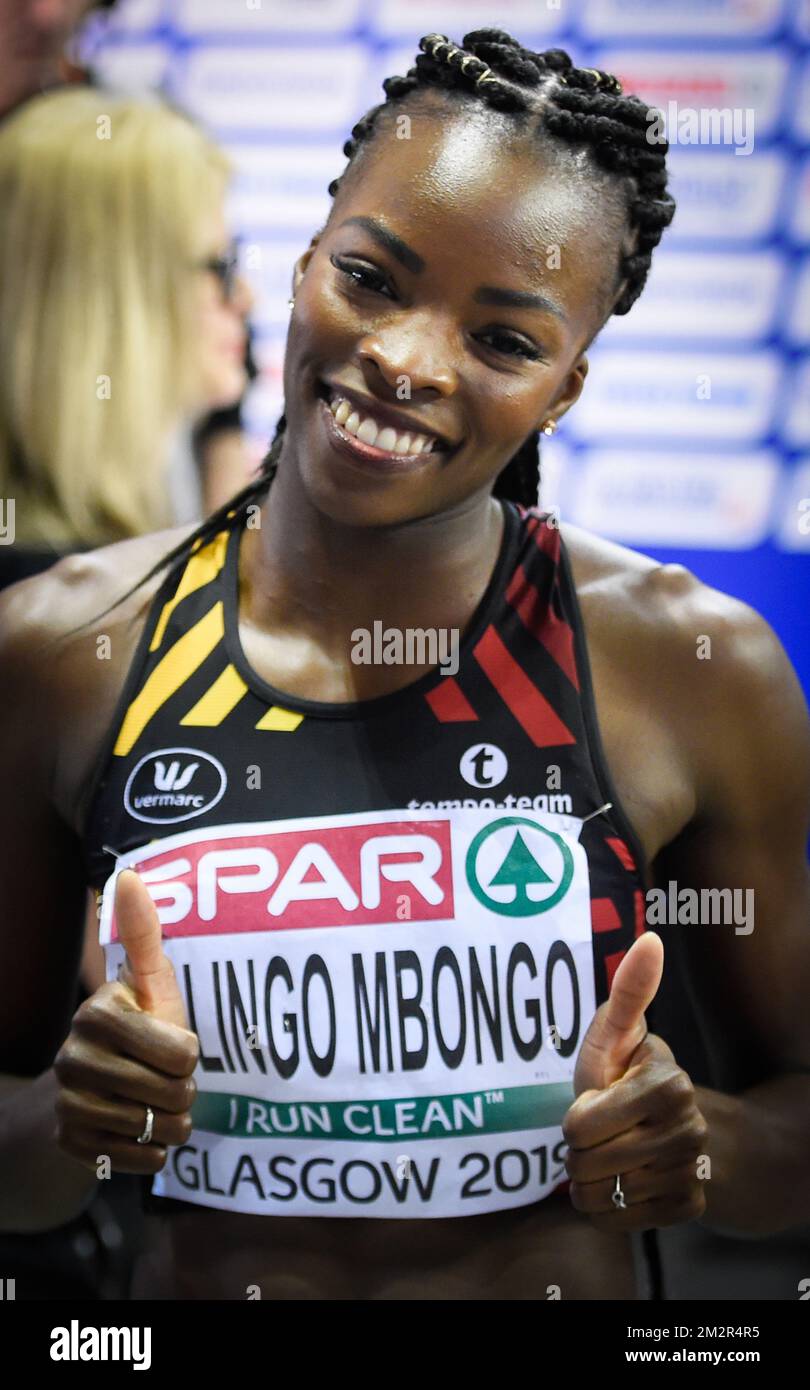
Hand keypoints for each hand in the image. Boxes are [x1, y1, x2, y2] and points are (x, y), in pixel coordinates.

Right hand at [54, 869, 198, 1174]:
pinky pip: (143, 1160)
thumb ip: (145, 933)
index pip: (180, 1052)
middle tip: (166, 1078)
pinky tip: (139, 1129)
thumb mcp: (148, 982)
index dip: (188, 1054)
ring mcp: (69, 1103)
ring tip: (156, 1103)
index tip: (173, 1044)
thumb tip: (129, 872)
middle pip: (173, 1093)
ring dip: (171, 1121)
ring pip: (159, 1129)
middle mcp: (74, 1058)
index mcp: (97, 1012)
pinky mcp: (72, 1144)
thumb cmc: (137, 1026)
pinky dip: (153, 1150)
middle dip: (183, 1090)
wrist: (89, 1087)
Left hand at [562, 933, 707, 1230]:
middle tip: (597, 1132)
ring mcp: (690, 1171)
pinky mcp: (686, 1206)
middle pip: (587, 1164)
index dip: (575, 1118)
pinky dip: (606, 1207)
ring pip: (599, 1196)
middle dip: (578, 1151)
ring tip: (607, 1155)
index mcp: (670, 1083)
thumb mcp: (616, 1035)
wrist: (667, 1126)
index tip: (595, 1101)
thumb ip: (628, 992)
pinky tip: (619, 1182)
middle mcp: (689, 1129)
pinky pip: (617, 1221)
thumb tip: (650, 938)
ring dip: (589, 1180)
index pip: (581, 1126)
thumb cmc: (626, 1074)